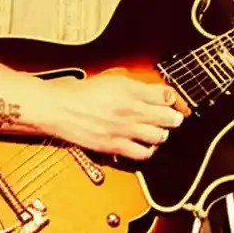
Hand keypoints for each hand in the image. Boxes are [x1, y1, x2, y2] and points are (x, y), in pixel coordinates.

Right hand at [45, 73, 184, 159]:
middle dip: (174, 118)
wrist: (59, 107)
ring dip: (162, 134)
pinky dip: (148, 151)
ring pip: (160, 137)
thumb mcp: (112, 79)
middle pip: (169, 117)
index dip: (174, 100)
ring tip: (158, 132)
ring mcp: (124, 129)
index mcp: (130, 89)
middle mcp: (130, 109)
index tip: (173, 102)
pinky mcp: (115, 145)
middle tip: (173, 118)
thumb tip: (154, 92)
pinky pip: (143, 153)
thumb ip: (135, 86)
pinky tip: (145, 146)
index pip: (166, 95)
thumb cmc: (81, 92)